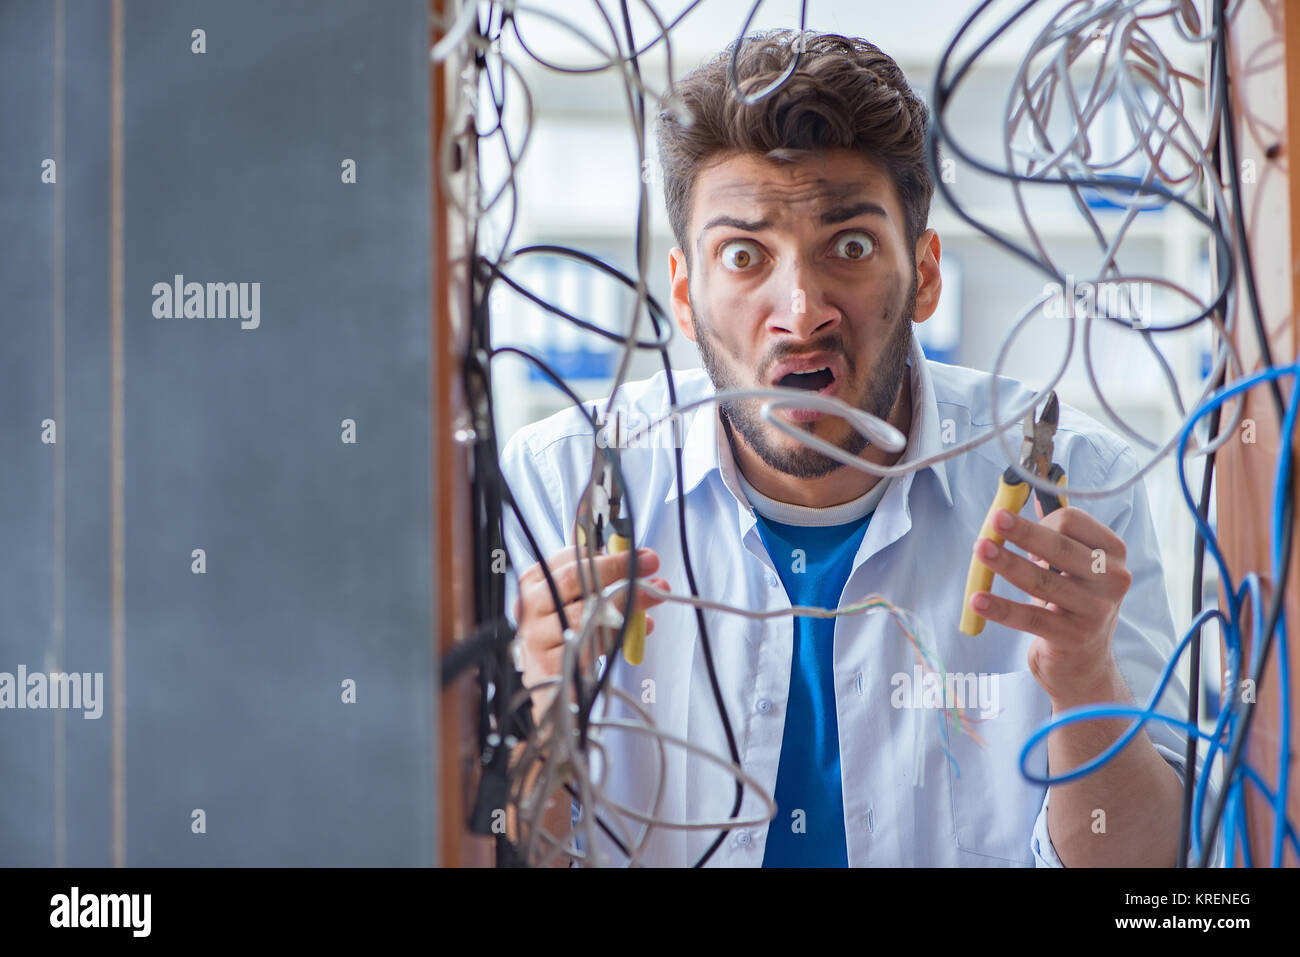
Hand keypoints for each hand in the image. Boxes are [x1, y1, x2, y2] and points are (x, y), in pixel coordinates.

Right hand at [514, 546, 669, 726]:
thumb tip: (602, 529)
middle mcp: (530, 607)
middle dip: (621, 571)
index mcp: (534, 582)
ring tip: (654, 596)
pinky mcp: (550, 667)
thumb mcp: (571, 595)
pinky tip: (637, 632)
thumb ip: (587, 564)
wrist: (545, 685)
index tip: (642, 555)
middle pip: (579, 581)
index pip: (573, 560)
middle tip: (651, 566)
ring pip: (588, 614)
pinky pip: (591, 647)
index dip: (612, 556)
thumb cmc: (561, 632)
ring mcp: (537, 638)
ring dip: (628, 603)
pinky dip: (617, 638)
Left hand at [969, 505, 1131, 707]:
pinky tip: (977, 599)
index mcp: (1113, 554)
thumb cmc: (1073, 604)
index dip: (1040, 520)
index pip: (1073, 522)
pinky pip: (1029, 617)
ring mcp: (1095, 611)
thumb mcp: (1073, 566)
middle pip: (1059, 546)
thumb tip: (1024, 491)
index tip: (1016, 526)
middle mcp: (1112, 580)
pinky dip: (1001, 607)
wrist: (1085, 666)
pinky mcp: (1071, 638)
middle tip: (995, 519)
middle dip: (1023, 532)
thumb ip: (1055, 532)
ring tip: (980, 549)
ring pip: (1042, 579)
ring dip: (1007, 563)